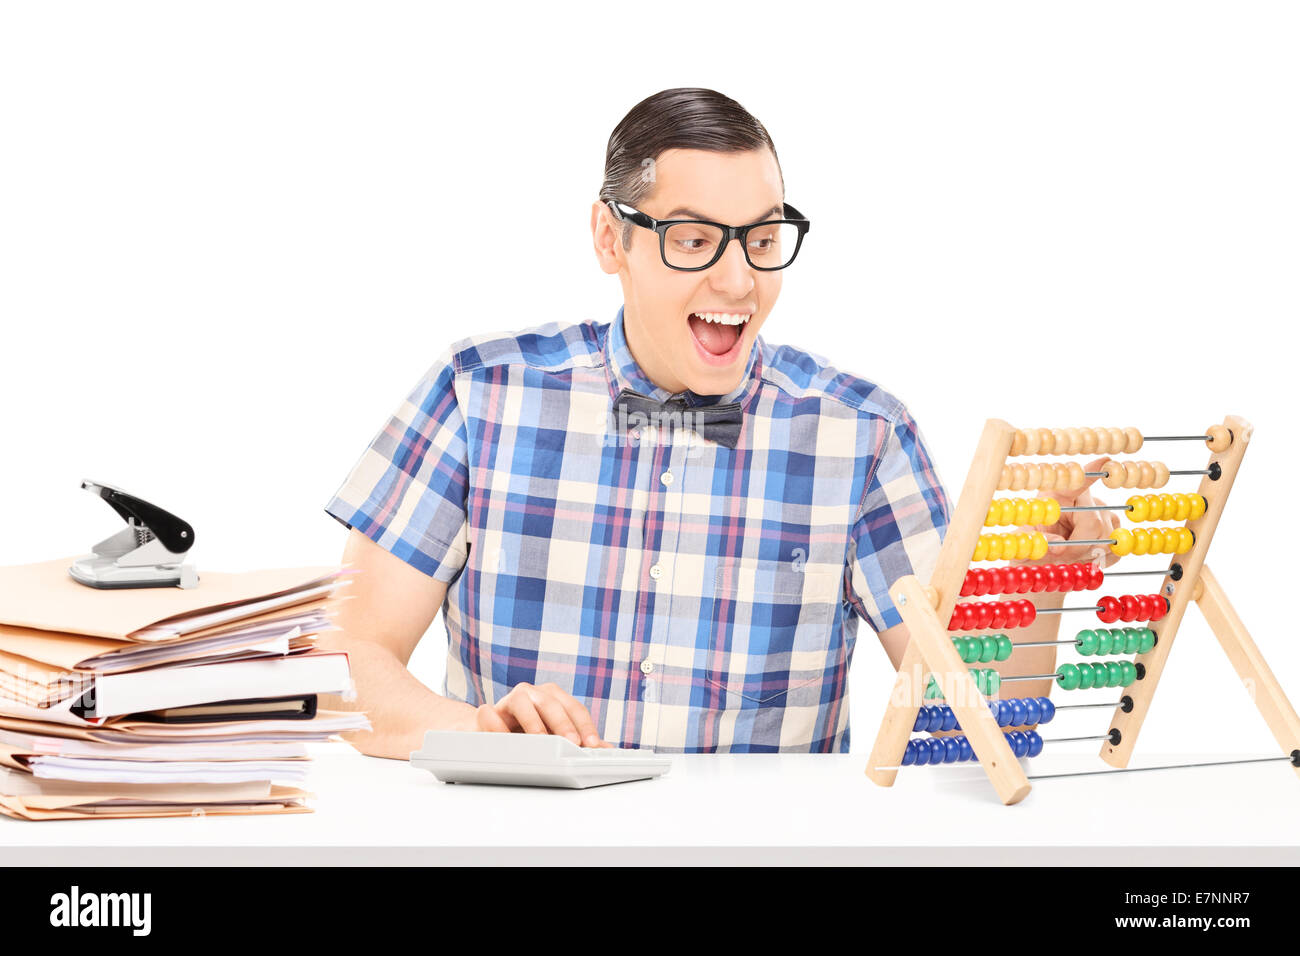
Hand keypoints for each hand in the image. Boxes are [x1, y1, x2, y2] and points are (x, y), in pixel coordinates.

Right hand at [476, 681, 613, 747]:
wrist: (488, 730)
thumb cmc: (527, 732)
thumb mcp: (554, 735)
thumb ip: (579, 740)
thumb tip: (608, 750)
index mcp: (553, 697)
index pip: (574, 708)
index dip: (585, 726)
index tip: (594, 744)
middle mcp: (532, 694)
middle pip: (551, 702)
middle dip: (563, 723)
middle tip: (573, 742)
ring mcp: (509, 700)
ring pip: (521, 700)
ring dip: (533, 721)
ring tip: (541, 740)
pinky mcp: (487, 712)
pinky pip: (488, 714)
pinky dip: (495, 724)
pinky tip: (505, 737)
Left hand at [1018, 456, 1122, 568]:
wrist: (1044, 560)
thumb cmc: (1031, 546)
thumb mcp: (1026, 542)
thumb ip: (1039, 541)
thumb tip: (1059, 545)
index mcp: (1057, 495)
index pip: (1075, 482)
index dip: (1090, 472)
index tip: (1104, 461)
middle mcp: (1084, 500)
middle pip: (1094, 522)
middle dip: (1079, 545)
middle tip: (1062, 555)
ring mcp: (1103, 514)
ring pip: (1107, 537)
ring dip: (1088, 554)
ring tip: (1069, 556)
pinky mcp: (1114, 530)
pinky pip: (1115, 549)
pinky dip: (1099, 560)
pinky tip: (1083, 558)